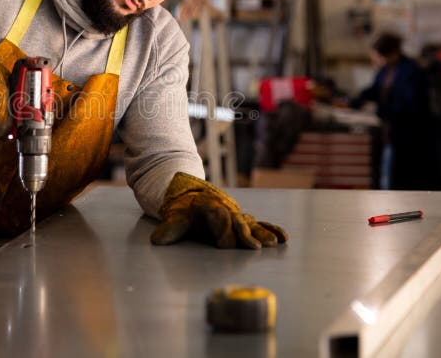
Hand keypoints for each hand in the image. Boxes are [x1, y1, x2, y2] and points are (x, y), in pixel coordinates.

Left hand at [151, 172, 287, 248]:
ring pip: (251, 223)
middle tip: (254, 247)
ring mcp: (235, 214)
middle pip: (237, 221)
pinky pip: (259, 224)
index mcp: (208, 205)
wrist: (191, 194)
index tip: (224, 245)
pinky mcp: (242, 220)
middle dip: (245, 233)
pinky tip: (283, 238)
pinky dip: (271, 230)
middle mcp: (225, 208)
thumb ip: (168, 229)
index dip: (222, 229)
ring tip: (273, 244)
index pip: (217, 216)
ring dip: (262, 233)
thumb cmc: (182, 209)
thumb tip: (156, 240)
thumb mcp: (173, 216)